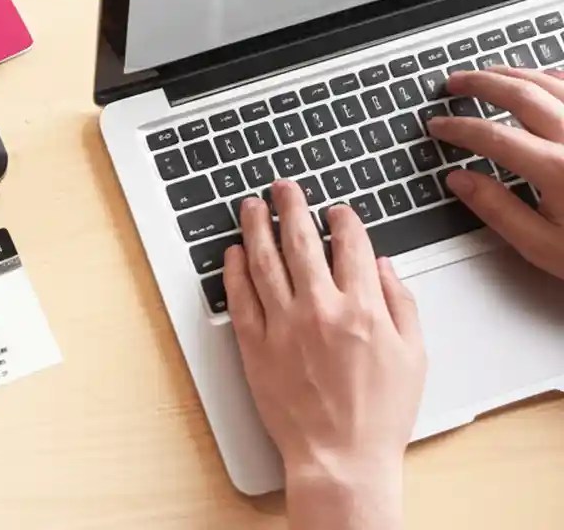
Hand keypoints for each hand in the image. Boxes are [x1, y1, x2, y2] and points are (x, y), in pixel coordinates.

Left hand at [224, 181, 425, 529]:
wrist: (340, 458)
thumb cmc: (378, 415)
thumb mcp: (413, 356)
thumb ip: (400, 303)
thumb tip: (384, 267)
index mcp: (363, 309)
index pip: (351, 246)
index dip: (344, 221)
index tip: (337, 210)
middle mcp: (320, 310)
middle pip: (302, 242)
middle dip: (293, 207)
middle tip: (283, 188)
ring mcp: (283, 326)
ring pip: (264, 262)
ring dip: (256, 228)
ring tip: (251, 206)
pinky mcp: (255, 346)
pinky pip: (240, 298)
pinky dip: (234, 270)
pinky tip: (233, 253)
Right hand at [427, 66, 563, 280]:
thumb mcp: (545, 247)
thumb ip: (498, 210)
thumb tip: (461, 181)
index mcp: (559, 170)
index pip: (492, 136)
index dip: (458, 127)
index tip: (438, 125)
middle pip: (522, 94)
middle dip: (481, 84)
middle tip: (455, 83)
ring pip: (555, 82)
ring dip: (516, 73)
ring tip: (490, 72)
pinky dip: (557, 77)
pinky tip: (545, 77)